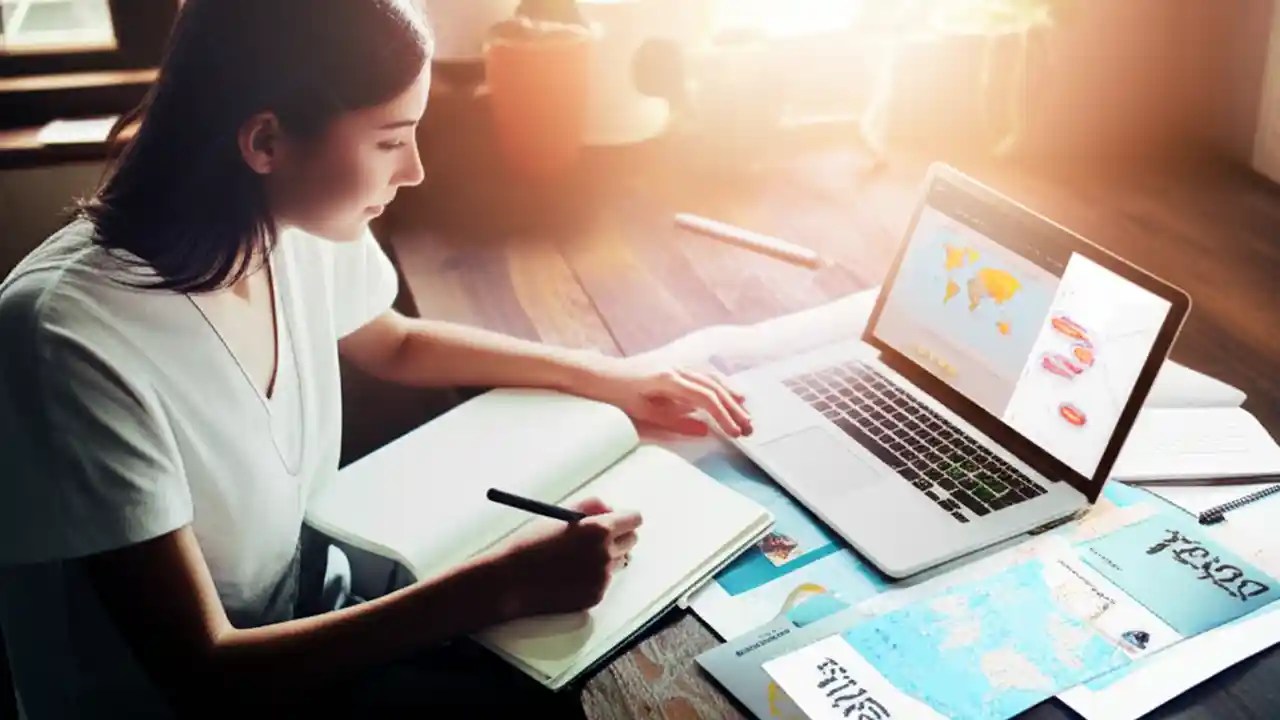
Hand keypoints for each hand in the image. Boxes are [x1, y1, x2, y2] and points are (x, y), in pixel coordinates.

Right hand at [492, 498, 641, 618]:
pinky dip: (593, 576)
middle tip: (598, 536)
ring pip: (619, 561)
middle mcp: (605, 554)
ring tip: (577, 557)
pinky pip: (604, 581)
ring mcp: (602, 578)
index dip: (624, 518)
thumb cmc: (530, 544)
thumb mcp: (560, 515)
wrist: (510, 581)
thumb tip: (611, 509)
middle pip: (631, 540)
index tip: (618, 519)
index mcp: (598, 529)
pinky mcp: (596, 595)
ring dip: (607, 556)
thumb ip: (591, 507)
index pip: (633, 520)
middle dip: (619, 535)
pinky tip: (569, 575)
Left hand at [576, 357, 752, 437]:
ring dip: (731, 396)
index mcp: (669, 379)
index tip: (736, 432)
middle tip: (749, 428)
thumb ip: (676, 421)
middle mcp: (677, 368)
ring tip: (746, 412)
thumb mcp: (643, 413)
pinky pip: (704, 375)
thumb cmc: (617, 394)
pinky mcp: (675, 368)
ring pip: (712, 379)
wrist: (599, 374)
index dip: (724, 415)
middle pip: (714, 388)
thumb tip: (705, 430)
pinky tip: (730, 393)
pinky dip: (720, 385)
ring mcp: (677, 366)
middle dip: (734, 409)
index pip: (706, 397)